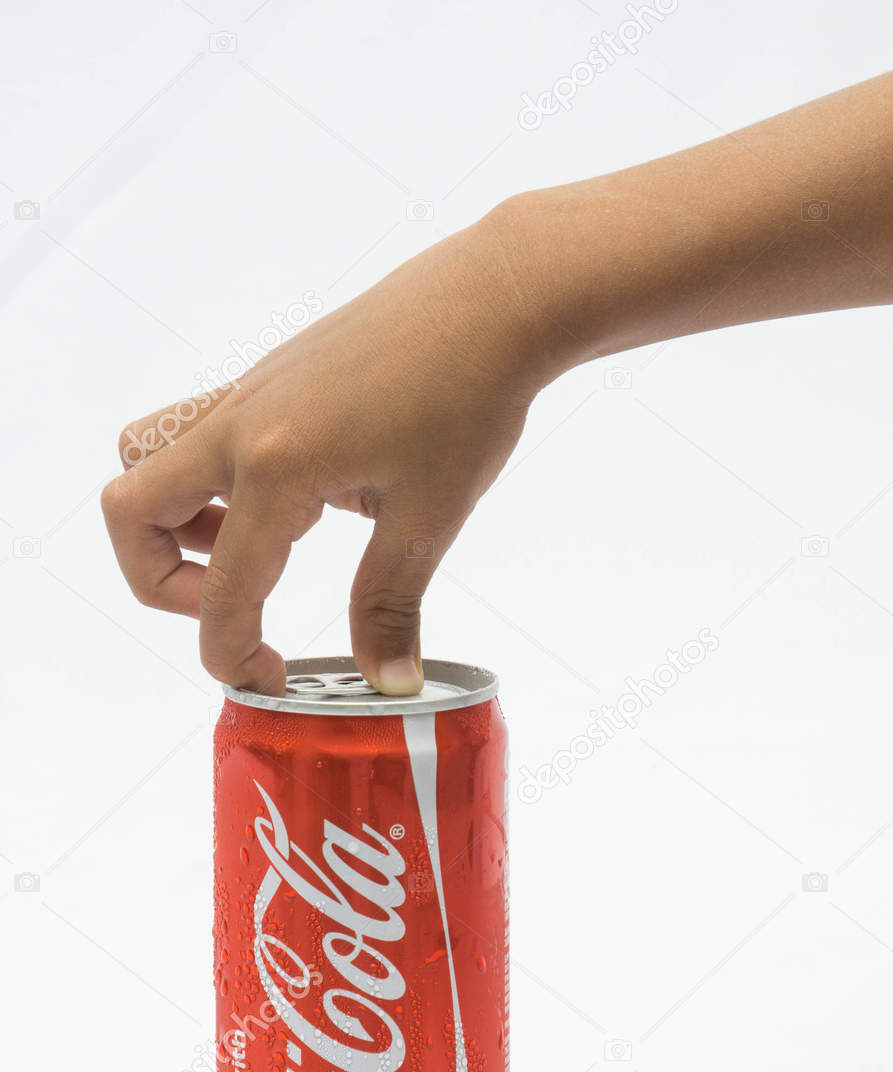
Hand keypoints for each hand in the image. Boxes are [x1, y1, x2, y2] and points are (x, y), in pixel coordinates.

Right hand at [102, 208, 545, 695]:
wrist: (494, 300)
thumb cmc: (469, 394)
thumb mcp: (431, 517)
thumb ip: (391, 605)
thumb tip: (388, 681)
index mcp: (276, 466)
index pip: (220, 589)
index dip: (230, 653)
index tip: (267, 680)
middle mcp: (240, 425)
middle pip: (128, 510)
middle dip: (162, 584)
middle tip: (235, 607)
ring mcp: (246, 395)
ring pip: (147, 461)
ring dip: (173, 522)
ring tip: (255, 550)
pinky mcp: (266, 382)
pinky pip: (196, 436)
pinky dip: (212, 483)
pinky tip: (295, 504)